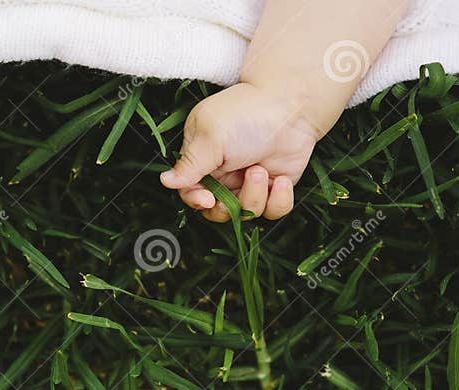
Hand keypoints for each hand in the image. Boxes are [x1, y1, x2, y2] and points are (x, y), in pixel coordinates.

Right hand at [160, 82, 318, 221]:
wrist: (293, 106)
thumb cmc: (247, 113)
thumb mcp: (211, 136)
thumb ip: (189, 164)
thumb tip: (164, 181)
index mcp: (201, 157)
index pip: (189, 191)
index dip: (196, 201)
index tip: (207, 199)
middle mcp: (223, 173)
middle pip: (214, 211)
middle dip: (226, 207)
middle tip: (238, 187)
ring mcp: (248, 182)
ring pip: (244, 213)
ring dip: (254, 195)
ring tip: (260, 169)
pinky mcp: (273, 187)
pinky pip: (272, 211)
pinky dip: (278, 200)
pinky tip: (279, 179)